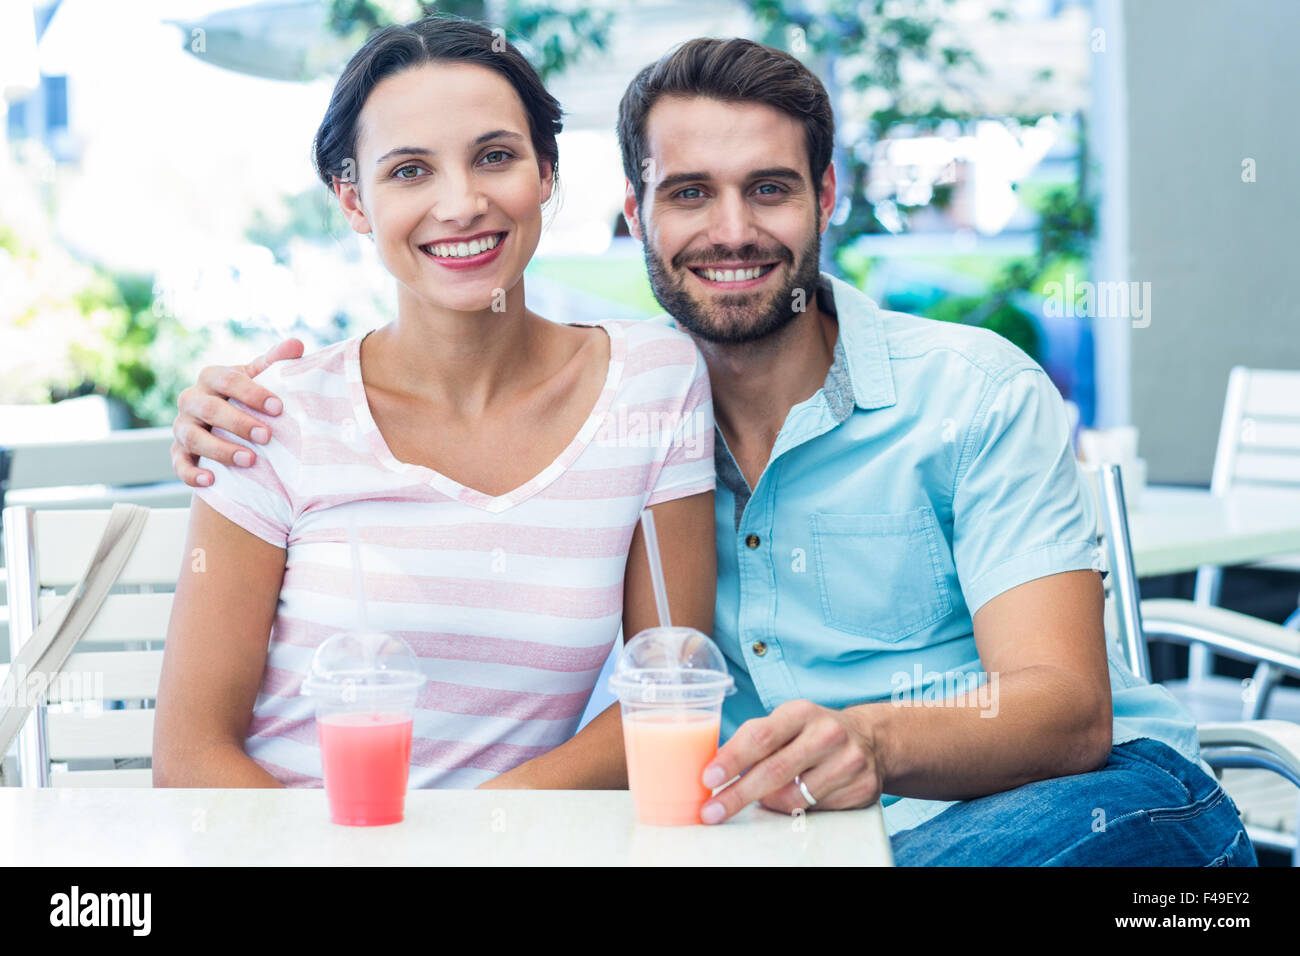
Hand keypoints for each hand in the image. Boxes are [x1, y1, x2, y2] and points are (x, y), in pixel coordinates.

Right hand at [170, 339, 303, 486]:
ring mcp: (182, 427)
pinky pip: (178, 464)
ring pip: (193, 437)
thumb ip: (275, 362)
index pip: (228, 379)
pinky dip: (192, 473)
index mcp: (211, 378)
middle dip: (239, 422)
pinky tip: (212, 480)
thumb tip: (297, 344)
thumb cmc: (246, 398)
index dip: (252, 393)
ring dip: (220, 449)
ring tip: (250, 460)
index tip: (279, 408)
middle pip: (209, 408)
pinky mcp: (178, 453)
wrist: (223, 425)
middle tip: (267, 436)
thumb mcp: (259, 378)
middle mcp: (191, 400)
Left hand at [699, 699, 882, 823]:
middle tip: (712, 811)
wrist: (869, 738)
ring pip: (794, 799)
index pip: (760, 736)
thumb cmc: (811, 732)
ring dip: (769, 804)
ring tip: (762, 799)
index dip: (732, 759)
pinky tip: (795, 798)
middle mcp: (828, 734)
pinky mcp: (862, 789)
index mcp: (801, 712)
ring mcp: (848, 762)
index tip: (709, 779)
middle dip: (738, 795)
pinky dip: (796, 810)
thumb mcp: (784, 723)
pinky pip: (815, 811)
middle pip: (775, 771)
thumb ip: (752, 740)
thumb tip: (712, 766)